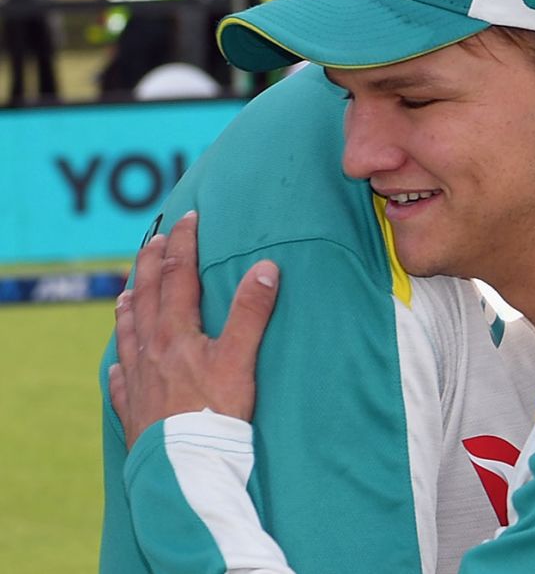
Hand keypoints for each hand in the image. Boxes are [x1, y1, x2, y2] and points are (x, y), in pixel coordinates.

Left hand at [109, 211, 279, 447]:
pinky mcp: (133, 409)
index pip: (179, 275)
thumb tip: (267, 266)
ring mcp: (137, 379)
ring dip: (129, 306)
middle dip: (152, 263)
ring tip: (128, 291)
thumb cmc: (215, 412)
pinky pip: (119, 380)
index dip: (184, 244)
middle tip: (155, 239)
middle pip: (147, 296)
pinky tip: (116, 364)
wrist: (184, 467)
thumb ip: (252, 311)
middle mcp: (150, 350)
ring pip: (127, 333)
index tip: (190, 219)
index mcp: (176, 332)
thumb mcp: (240, 358)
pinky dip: (118, 364)